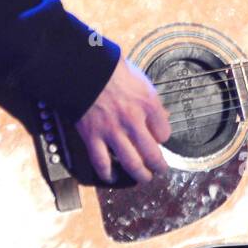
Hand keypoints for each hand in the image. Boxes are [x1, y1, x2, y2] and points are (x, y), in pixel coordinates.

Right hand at [75, 58, 171, 183]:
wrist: (83, 69)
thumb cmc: (111, 71)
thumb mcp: (140, 80)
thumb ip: (151, 101)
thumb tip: (162, 116)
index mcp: (147, 104)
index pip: (165, 133)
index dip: (164, 138)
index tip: (160, 140)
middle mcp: (132, 121)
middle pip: (152, 154)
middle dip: (159, 166)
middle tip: (160, 170)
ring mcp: (112, 131)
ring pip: (131, 163)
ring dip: (140, 175)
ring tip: (143, 178)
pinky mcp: (92, 136)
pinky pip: (102, 162)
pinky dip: (107, 174)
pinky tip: (111, 177)